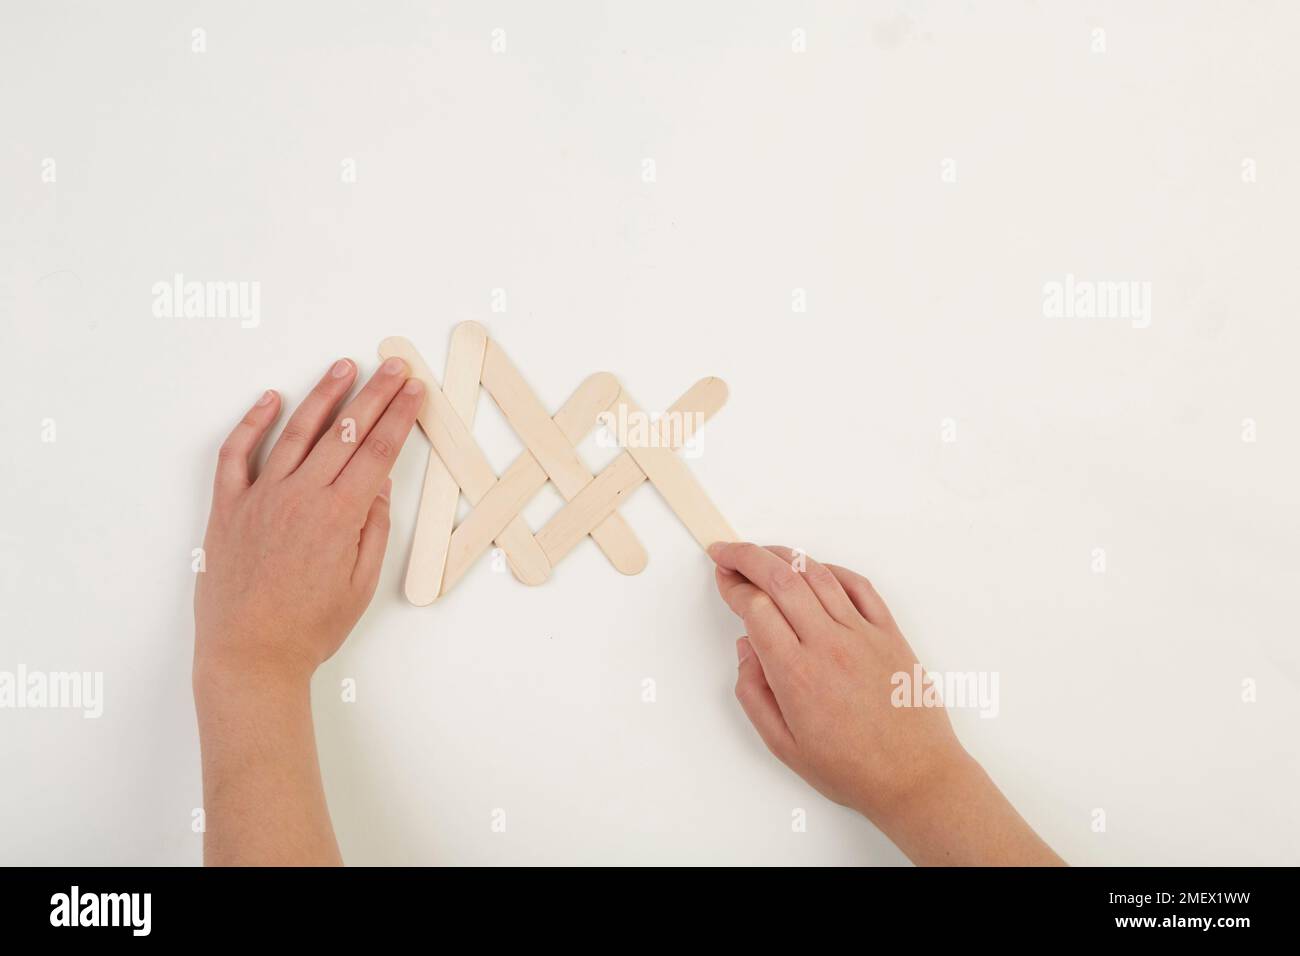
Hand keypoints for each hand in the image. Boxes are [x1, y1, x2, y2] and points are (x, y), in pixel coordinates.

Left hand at [194, 356, 423, 685]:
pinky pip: (237, 454)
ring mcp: (260, 498)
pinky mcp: (228, 508)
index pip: (378, 451)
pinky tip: (270, 400)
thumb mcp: (360, 585)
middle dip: (375, 394)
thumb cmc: (309, 629)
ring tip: (343, 367)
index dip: (400, 417)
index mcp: (339, 516)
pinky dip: (252, 423)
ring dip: (324, 396)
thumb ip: (374, 529)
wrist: (249, 656)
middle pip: (346, 432)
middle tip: (393, 367)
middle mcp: (301, 497)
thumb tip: (380, 484)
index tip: (415, 392)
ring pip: (297, 432)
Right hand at [709, 542, 1062, 865]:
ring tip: (764, 554)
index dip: (733, 586)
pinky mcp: (889, 633)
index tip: (722, 578)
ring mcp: (863, 635)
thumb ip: (754, 694)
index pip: (756, 608)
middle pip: (782, 578)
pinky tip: (815, 569)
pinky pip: (858, 586)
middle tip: (728, 552)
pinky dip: (831, 570)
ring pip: (818, 574)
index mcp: (797, 675)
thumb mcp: (784, 745)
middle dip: (747, 557)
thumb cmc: (854, 769)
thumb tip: (747, 649)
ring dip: (785, 556)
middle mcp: (829, 645)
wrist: (916, 777)